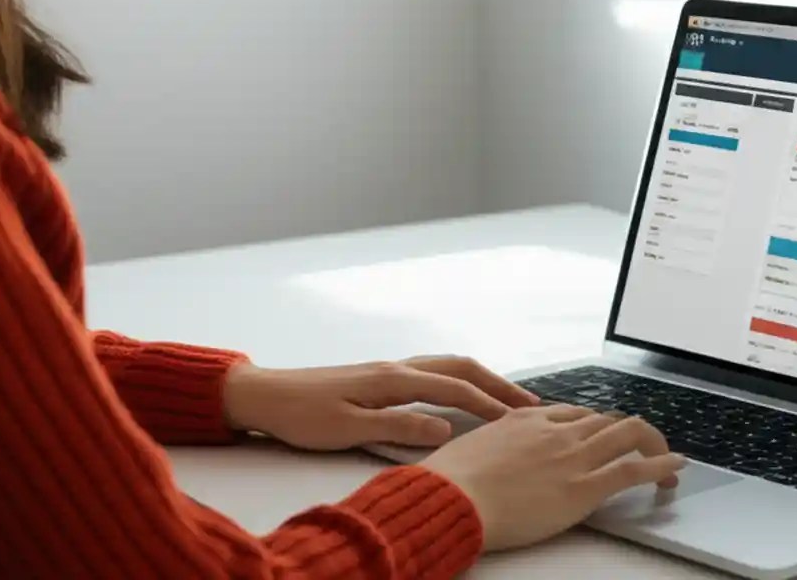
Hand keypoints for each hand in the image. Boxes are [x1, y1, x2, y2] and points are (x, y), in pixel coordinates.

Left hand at [222, 356, 538, 449]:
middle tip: (531, 404)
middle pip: (461, 367)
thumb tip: (446, 430)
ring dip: (482, 378)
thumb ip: (398, 428)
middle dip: (498, 384)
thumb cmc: (301, 415)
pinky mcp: (381, 376)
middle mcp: (397, 367)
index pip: (455, 388)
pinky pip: (434, 371)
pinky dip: (460, 379)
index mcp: (393, 379)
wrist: (264, 395)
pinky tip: (463, 394)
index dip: (490, 404)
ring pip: (448, 365)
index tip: (521, 421)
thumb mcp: (348, 428)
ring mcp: (389, 368)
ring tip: (507, 399)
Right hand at [422, 404, 685, 551]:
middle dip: (629, 433)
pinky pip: (634, 468)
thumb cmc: (451, 480)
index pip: (575, 414)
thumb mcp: (472, 449)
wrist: (452, 498)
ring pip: (629, 434)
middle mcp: (556, 431)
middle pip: (606, 420)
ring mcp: (573, 456)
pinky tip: (675, 466)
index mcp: (527, 420)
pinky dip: (662, 464)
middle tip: (641, 449)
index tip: (602, 437)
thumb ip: (494, 446)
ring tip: (666, 458)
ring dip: (654, 444)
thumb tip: (492, 454)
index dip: (595, 426)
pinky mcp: (585, 486)